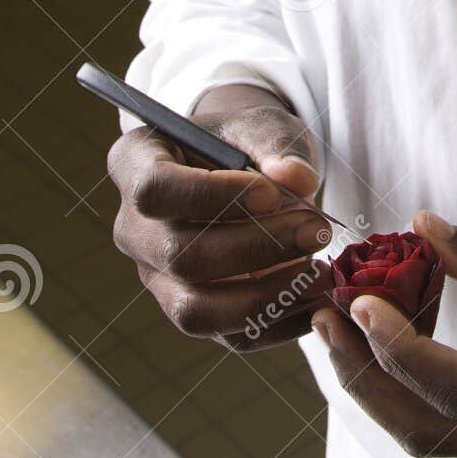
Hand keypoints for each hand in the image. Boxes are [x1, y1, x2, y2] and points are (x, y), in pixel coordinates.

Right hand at [108, 85, 333, 351]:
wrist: (248, 173)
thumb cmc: (246, 141)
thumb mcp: (261, 123)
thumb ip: (276, 145)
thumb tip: (298, 179)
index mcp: (135, 165)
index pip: (155, 191)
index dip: (212, 196)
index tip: (271, 194)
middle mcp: (134, 229)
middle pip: (178, 255)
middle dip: (256, 249)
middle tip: (317, 230)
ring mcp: (158, 277)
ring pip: (196, 309)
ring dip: (266, 296)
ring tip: (322, 273)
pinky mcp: (192, 312)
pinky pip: (228, 334)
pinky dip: (278, 324)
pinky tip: (318, 298)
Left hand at [311, 215, 456, 457]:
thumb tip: (421, 230)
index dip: (398, 349)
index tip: (360, 299)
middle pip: (428, 429)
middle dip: (366, 375)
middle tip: (323, 315)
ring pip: (430, 430)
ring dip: (376, 380)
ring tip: (337, 322)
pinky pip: (447, 413)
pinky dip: (403, 377)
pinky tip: (379, 329)